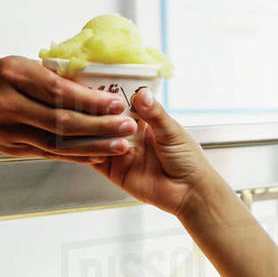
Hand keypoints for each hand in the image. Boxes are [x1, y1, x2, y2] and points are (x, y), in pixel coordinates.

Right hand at [0, 56, 136, 162]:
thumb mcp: (13, 63)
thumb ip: (46, 74)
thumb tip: (88, 81)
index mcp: (12, 74)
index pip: (59, 91)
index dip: (91, 100)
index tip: (117, 102)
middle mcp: (8, 104)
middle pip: (62, 120)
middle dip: (100, 126)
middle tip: (128, 126)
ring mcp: (7, 131)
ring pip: (57, 143)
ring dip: (92, 146)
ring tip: (120, 145)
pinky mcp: (8, 149)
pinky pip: (47, 153)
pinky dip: (73, 156)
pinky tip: (96, 155)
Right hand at [90, 88, 219, 216]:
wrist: (189, 192)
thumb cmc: (188, 159)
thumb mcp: (172, 131)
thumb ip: (155, 114)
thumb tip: (142, 93)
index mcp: (144, 119)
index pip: (122, 103)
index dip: (110, 94)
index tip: (99, 84)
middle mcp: (128, 134)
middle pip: (105, 119)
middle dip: (97, 111)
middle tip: (89, 102)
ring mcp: (119, 151)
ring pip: (96, 138)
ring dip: (92, 131)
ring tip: (91, 123)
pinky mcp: (113, 170)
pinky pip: (94, 160)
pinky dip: (88, 152)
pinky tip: (89, 145)